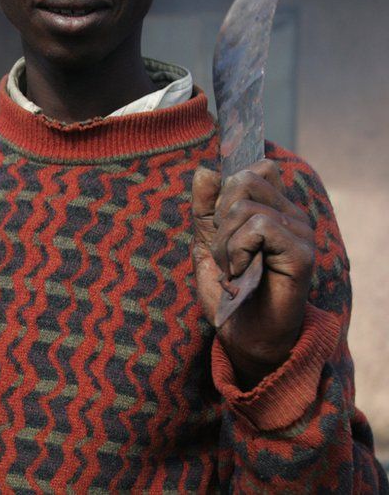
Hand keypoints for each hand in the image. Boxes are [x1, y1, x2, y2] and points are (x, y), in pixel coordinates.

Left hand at [192, 160, 315, 389]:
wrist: (246, 336)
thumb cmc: (230, 293)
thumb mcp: (208, 244)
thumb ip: (205, 210)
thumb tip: (205, 170)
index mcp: (273, 209)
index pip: (251, 171)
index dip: (223, 193)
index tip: (218, 228)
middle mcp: (291, 215)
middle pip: (243, 181)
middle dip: (219, 219)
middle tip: (225, 255)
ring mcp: (300, 232)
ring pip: (246, 206)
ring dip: (225, 243)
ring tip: (232, 271)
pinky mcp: (302, 253)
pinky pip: (260, 227)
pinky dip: (237, 251)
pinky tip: (240, 275)